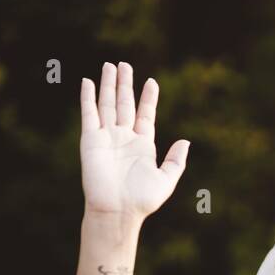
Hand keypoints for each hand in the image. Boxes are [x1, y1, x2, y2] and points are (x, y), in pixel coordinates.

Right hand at [79, 61, 189, 221]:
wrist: (117, 210)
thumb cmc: (142, 200)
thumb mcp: (166, 180)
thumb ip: (176, 160)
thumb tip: (186, 141)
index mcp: (143, 144)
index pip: (145, 114)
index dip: (148, 98)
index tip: (151, 82)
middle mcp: (124, 137)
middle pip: (125, 104)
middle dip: (125, 84)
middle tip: (124, 64)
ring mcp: (107, 137)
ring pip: (108, 104)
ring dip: (108, 85)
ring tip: (110, 65)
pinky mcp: (91, 139)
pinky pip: (89, 114)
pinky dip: (88, 97)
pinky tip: (88, 82)